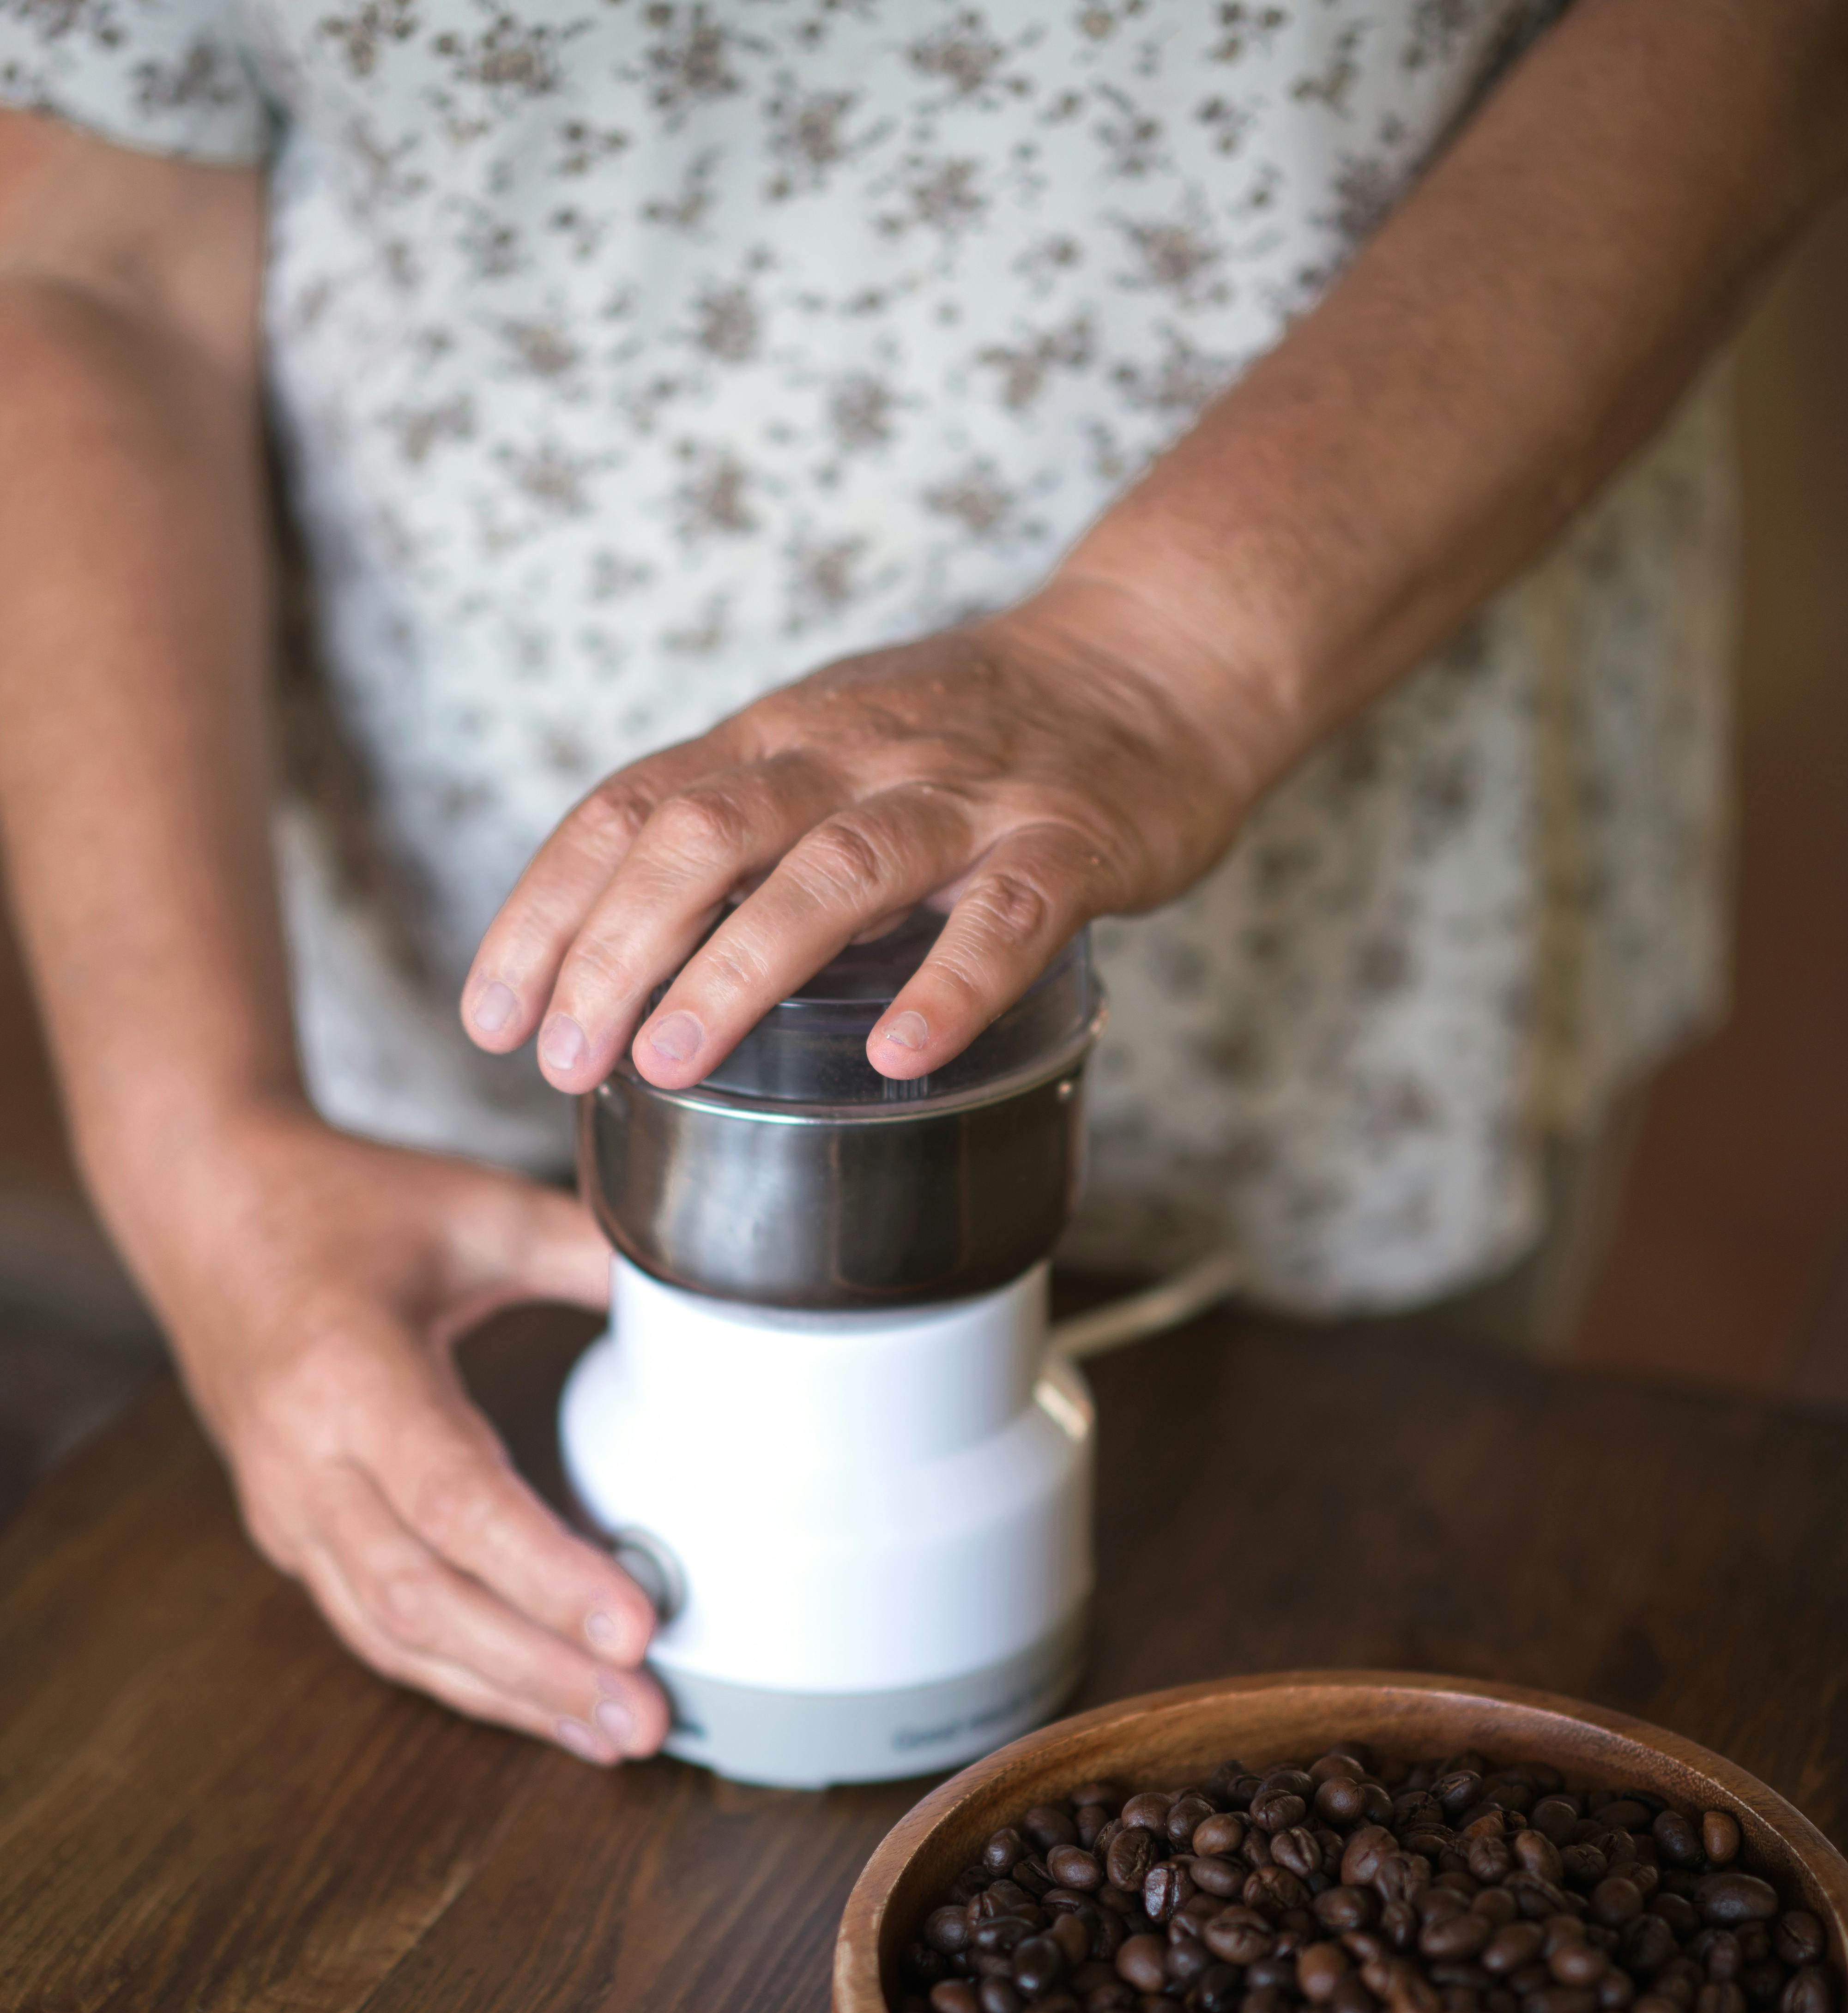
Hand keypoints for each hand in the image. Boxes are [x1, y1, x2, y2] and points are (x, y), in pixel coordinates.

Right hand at [144, 1108, 668, 1762]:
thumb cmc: (343, 1208)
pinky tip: (539, 1704)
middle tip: (644, 1718)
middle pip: (422, 1597)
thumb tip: (702, 1286)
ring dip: (506, 1694)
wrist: (206, 1211)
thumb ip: (586, 1249)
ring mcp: (289, 1509)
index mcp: (348, 1373)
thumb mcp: (473, 1205)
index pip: (453, 1499)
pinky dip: (459, 1675)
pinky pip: (374, 1627)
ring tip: (610, 1732)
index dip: (544, 1573)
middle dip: (539, 1670)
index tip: (636, 1626)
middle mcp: (305, 1459)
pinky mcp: (293, 1536)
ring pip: (394, 1634)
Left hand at [460, 577, 1257, 1095]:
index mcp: (777, 742)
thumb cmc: (969, 735)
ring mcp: (962, 798)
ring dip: (736, 969)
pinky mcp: (1070, 841)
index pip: (625, 812)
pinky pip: (1005, 917)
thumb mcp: (825, 753)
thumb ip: (735, 832)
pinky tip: (901, 1057)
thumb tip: (614, 955)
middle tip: (564, 1061)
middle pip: (700, 836)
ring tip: (668, 1062)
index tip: (494, 1017)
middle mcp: (850, 756)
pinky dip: (950, 986)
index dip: (546, 913)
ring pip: (832, 872)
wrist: (1152, 660)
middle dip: (613, 950)